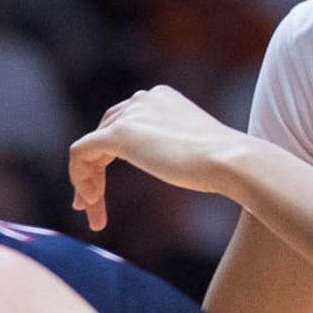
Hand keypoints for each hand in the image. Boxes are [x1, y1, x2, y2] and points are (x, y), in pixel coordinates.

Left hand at [68, 85, 253, 230]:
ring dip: (86, 182)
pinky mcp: (119, 133)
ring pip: (90, 149)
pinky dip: (79, 177)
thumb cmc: (223, 165)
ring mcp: (130, 114)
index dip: (107, 160)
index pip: (121, 125)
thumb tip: (159, 158)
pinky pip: (80, 152)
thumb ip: (168, 147)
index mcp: (160, 99)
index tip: (103, 191)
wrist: (233, 162)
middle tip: (89, 207)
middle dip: (93, 173)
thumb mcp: (189, 149)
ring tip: (92, 213)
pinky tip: (90, 201)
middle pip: (103, 136)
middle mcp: (143, 99)